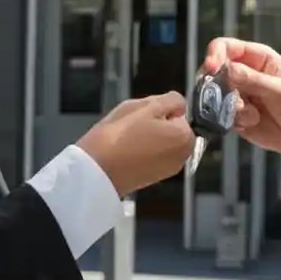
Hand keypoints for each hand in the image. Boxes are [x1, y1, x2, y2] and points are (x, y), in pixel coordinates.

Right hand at [77, 92, 194, 196]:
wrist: (96, 171)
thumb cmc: (119, 136)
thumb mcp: (146, 106)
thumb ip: (170, 100)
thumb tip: (179, 105)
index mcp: (185, 138)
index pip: (177, 111)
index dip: (158, 109)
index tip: (142, 115)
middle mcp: (181, 158)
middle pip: (169, 128)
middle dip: (152, 124)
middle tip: (131, 125)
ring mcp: (166, 171)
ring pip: (157, 141)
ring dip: (144, 137)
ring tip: (125, 138)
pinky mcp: (150, 179)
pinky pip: (148, 155)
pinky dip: (138, 150)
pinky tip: (123, 149)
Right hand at [204, 38, 280, 188]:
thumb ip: (254, 80)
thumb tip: (226, 69)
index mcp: (258, 58)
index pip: (227, 47)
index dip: (215, 54)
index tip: (212, 68)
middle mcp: (244, 73)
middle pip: (214, 70)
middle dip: (215, 84)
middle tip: (223, 97)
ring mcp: (239, 95)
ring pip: (215, 94)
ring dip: (226, 104)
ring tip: (250, 113)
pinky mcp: (236, 115)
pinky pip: (221, 114)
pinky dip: (234, 118)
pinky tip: (253, 122)